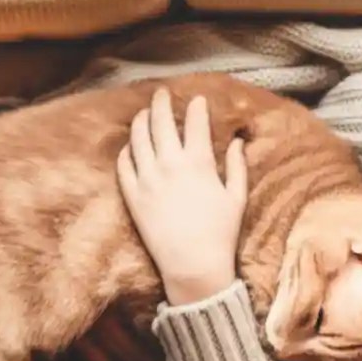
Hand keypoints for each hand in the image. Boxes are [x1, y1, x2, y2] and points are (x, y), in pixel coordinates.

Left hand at [117, 88, 246, 304]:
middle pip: (161, 121)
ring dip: (141, 120)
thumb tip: (237, 142)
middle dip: (162, 102)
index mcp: (199, 162)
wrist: (193, 266)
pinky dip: (127, 150)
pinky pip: (124, 164)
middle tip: (162, 94)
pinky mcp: (132, 196)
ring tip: (144, 113)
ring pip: (138, 138)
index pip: (195, 122)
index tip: (197, 100)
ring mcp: (148, 179)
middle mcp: (170, 165)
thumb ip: (237, 166)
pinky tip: (131, 145)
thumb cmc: (220, 233)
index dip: (197, 107)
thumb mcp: (236, 197)